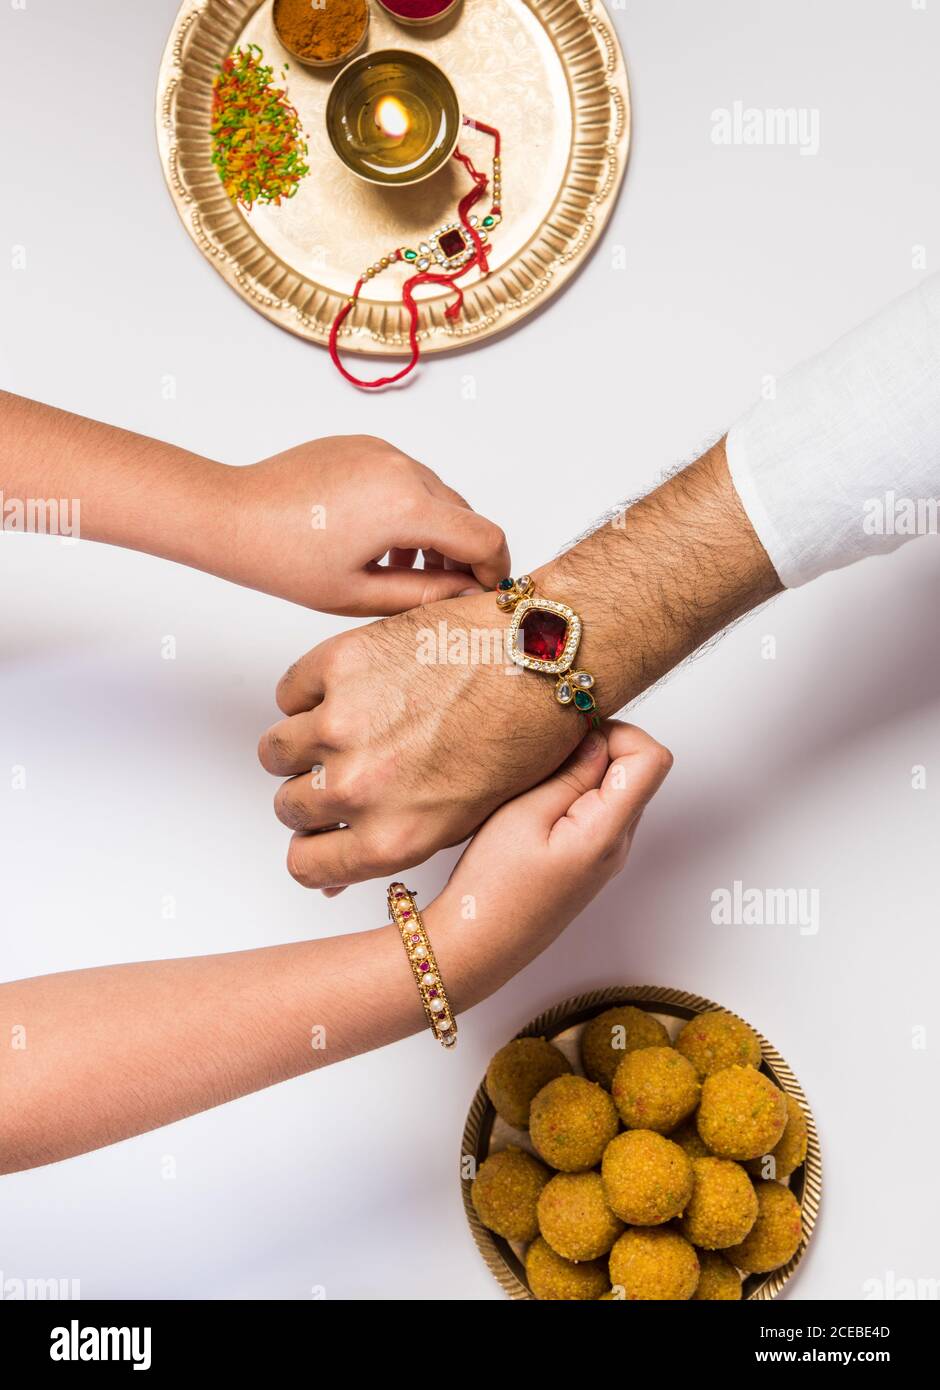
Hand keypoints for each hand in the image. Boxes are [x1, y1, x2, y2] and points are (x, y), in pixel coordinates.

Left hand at [221, 435, 508, 614]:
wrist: (232, 515)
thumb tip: (468, 595)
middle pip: (463, 514)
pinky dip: (407, 510)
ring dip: (433, 533)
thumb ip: (425, 595)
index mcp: (407, 507)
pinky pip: (406, 479)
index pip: (484, 537)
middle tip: (442, 592)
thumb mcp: (360, 594)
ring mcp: (384, 451)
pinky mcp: (365, 445)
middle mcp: (404, 469)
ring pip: (436, 496)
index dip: (494, 570)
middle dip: (462, 554)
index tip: (484, 594)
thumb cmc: (285, 560)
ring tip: (401, 572)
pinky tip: (377, 543)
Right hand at [258, 587, 628, 890]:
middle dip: (312, 791)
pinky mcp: (340, 665)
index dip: (313, 847)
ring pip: (275, 750)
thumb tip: (328, 879)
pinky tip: (352, 689)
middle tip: (347, 766)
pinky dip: (310, 692)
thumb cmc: (521, 737)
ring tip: (343, 728)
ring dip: (301, 743)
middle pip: (289, 806)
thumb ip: (389, 846)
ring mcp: (344, 722)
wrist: (546, 659)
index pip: (306, 865)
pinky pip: (290, 692)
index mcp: (393, 838)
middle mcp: (360, 788)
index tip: (322, 831)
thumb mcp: (460, 820)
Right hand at [426, 722, 672, 1005]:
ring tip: (537, 783)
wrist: (478, 945)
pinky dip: (576, 794)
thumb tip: (597, 739)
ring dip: (584, 772)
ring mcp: (606, 856)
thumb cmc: (492, 887)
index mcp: (607, 832)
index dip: (618, 733)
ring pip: (617, 789)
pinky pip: (599, 811)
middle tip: (547, 758)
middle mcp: (618, 845)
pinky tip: (538, 804)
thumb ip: (569, 775)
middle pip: (637, 771)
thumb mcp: (524, 815)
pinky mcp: (589, 861)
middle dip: (598, 748)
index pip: (652, 759)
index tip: (575, 736)